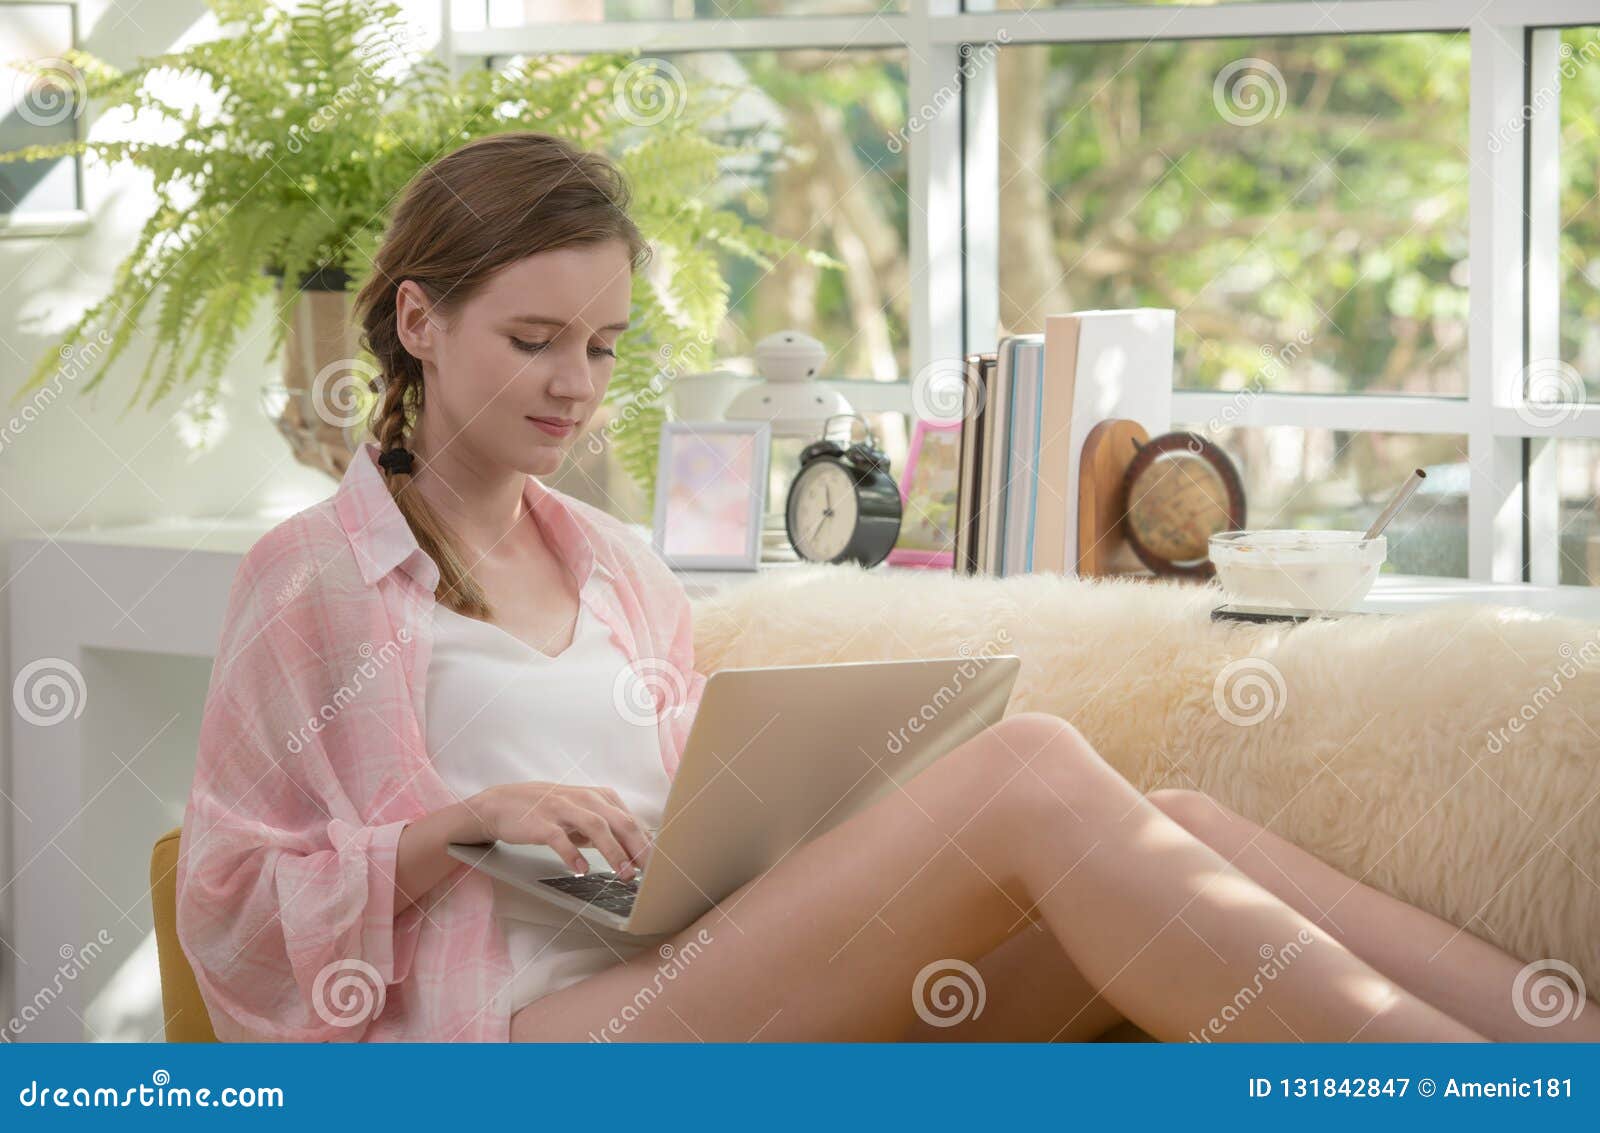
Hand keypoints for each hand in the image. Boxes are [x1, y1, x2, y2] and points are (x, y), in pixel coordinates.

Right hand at [467, 782, 650, 878]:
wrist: (501, 804)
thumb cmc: (548, 811)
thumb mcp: (582, 816)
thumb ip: (607, 830)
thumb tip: (637, 850)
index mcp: (599, 797)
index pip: (630, 820)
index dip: (647, 843)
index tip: (659, 866)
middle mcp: (585, 799)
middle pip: (620, 821)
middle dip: (638, 848)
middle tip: (650, 872)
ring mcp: (562, 808)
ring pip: (596, 826)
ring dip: (614, 852)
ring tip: (625, 875)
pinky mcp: (541, 822)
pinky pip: (560, 838)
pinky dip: (573, 854)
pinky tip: (582, 869)